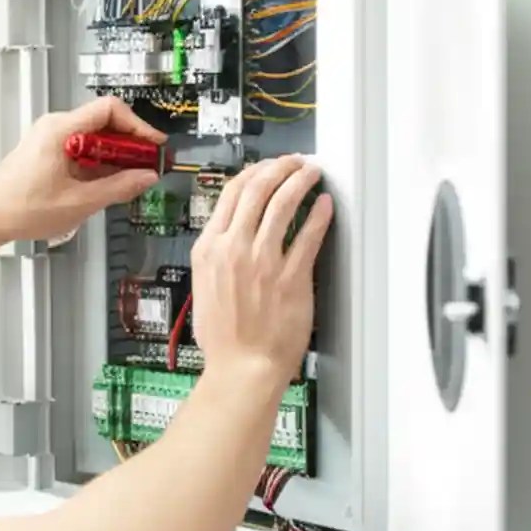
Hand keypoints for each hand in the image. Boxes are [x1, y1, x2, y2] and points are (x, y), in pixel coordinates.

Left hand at [0, 97, 166, 241]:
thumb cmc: (22, 209)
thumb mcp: (79, 202)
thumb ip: (117, 188)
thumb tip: (145, 178)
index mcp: (61, 129)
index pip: (109, 109)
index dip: (137, 125)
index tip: (152, 145)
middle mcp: (54, 126)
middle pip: (103, 122)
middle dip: (128, 144)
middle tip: (145, 166)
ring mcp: (48, 138)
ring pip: (92, 137)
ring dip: (113, 156)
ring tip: (128, 179)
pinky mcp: (45, 152)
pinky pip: (79, 148)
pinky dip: (96, 162)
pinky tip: (104, 184)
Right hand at [190, 155, 332, 382]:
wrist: (241, 367)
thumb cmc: (223, 338)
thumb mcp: (204, 287)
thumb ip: (217, 257)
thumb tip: (230, 237)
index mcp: (208, 249)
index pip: (231, 194)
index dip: (254, 173)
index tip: (267, 168)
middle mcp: (233, 248)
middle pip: (258, 190)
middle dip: (280, 169)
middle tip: (294, 163)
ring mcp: (263, 261)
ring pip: (283, 204)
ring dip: (300, 182)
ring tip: (312, 174)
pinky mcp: (291, 276)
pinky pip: (309, 235)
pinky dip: (320, 215)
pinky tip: (326, 205)